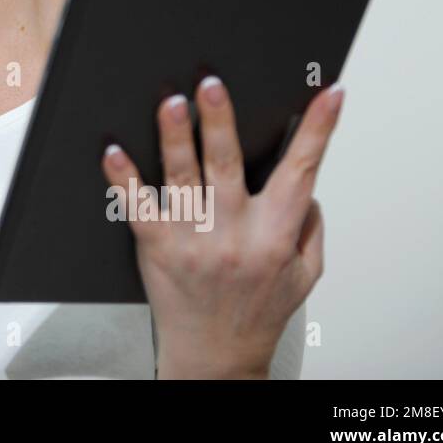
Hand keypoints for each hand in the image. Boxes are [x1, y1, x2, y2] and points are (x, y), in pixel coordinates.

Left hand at [100, 75, 342, 378]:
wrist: (216, 358)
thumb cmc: (256, 313)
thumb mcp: (304, 276)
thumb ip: (310, 229)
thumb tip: (307, 186)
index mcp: (276, 235)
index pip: (302, 172)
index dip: (318, 130)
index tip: (328, 94)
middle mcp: (236, 235)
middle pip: (229, 166)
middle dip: (222, 121)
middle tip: (213, 85)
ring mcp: (194, 242)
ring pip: (184, 179)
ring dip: (176, 137)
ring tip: (172, 103)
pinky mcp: (158, 250)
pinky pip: (138, 209)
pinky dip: (123, 180)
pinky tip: (115, 154)